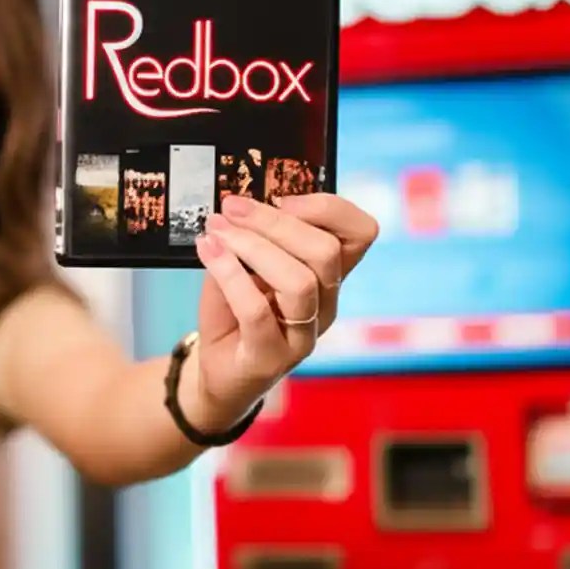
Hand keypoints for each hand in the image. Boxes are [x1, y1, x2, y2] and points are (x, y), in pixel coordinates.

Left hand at [194, 193, 378, 416]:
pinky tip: (207, 251)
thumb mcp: (246, 263)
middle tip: (232, 207)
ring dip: (252, 245)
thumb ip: (254, 235)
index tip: (282, 198)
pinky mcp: (270, 357)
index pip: (361, 234)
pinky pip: (257, 310)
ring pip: (300, 282)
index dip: (329, 208)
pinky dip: (228, 272)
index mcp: (329, 275)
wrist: (218, 369)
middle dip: (275, 222)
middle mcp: (326, 305)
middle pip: (326, 253)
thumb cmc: (234, 309)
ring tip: (217, 230)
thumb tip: (241, 203)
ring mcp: (302, 335)